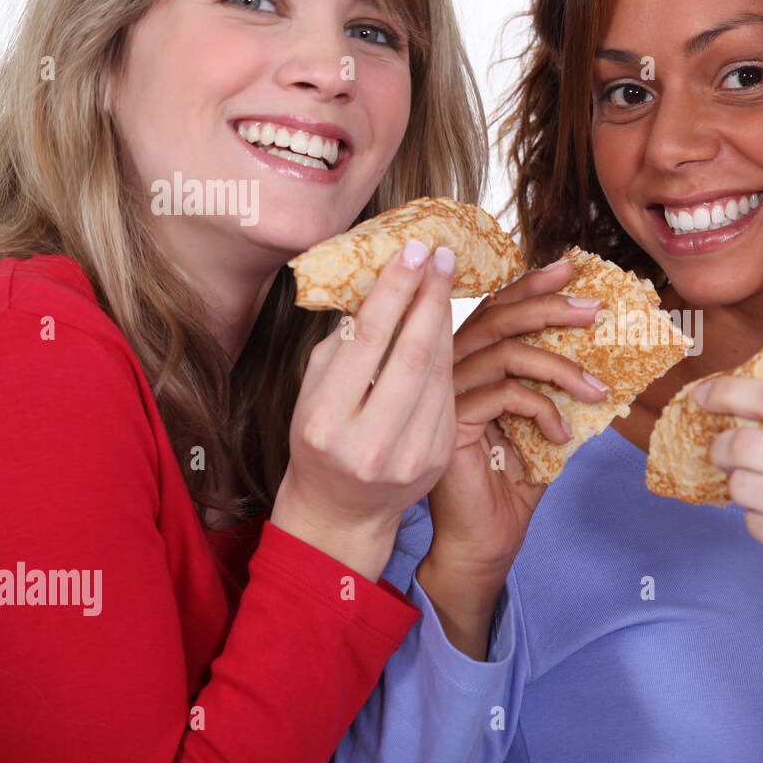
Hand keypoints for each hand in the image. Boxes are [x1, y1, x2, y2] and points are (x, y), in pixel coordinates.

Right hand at [270, 241, 457, 583]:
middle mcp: (368, 443)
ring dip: (447, 320)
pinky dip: (450, 357)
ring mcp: (408, 456)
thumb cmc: (321, 440)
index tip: (413, 251)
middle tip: (442, 255)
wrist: (341, 511)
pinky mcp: (436, 460)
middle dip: (431, 297)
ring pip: (438, 373)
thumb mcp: (312, 395)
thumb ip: (339, 348)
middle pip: (413, 353)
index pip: (369, 341)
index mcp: (325, 421)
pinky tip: (447, 328)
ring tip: (446, 282)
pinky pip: (448, 395)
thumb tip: (375, 286)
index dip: (395, 291)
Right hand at [416, 258, 608, 655]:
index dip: (531, 284)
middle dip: (549, 306)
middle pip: (497, 317)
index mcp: (469, 364)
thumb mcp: (544, 424)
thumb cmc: (511, 483)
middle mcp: (449, 370)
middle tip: (595, 309)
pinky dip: (543, 408)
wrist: (484, 541)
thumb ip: (557, 387)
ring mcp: (444, 394)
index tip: (571, 268)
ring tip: (599, 390)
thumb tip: (602, 352)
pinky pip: (503, 393)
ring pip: (505, 351)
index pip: (497, 309)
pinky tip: (562, 435)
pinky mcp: (450, 422)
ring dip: (560, 366)